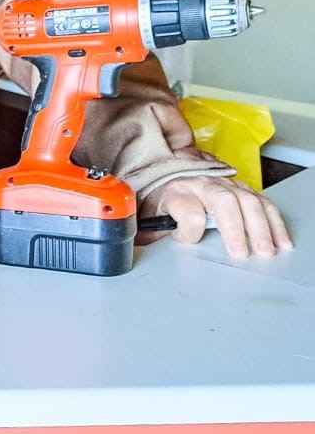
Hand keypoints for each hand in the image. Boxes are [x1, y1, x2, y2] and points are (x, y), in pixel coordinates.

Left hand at [142, 175, 292, 258]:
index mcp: (176, 192)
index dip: (189, 229)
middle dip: (234, 228)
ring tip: (265, 250)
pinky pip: (263, 203)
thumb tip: (160, 249)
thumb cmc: (166, 203)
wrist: (171, 180)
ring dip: (260, 227)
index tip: (188, 241)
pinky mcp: (243, 189)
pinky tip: (280, 241)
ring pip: (248, 200)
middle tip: (239, 254)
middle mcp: (203, 184)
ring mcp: (225, 185)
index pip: (186, 208)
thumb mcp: (153, 217)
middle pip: (223, 200)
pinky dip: (274, 223)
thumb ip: (160, 232)